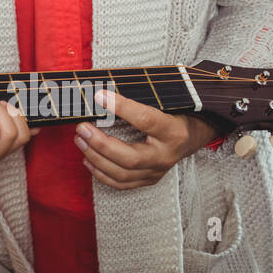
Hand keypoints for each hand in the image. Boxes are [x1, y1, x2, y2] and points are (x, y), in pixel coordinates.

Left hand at [74, 89, 221, 188]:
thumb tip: (104, 89)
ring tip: (80, 140)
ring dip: (96, 158)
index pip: (145, 120)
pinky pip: (122, 183)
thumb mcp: (164, 102)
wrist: (192, 136)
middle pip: (131, 157)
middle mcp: (166, 155)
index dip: (121, 107)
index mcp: (173, 131)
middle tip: (82, 127)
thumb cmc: (174, 114)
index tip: (99, 96)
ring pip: (123, 174)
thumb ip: (138, 97)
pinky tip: (88, 159)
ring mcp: (157, 171)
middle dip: (101, 144)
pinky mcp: (149, 179)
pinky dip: (101, 173)